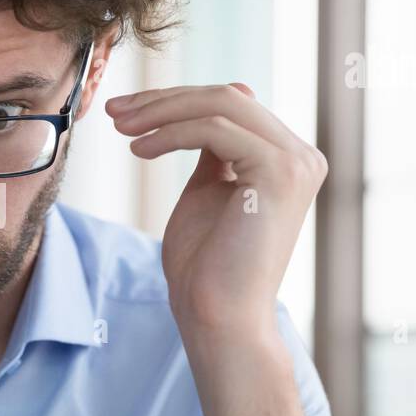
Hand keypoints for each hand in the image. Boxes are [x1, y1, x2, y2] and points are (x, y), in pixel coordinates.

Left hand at [106, 83, 325, 334]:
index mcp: (286, 159)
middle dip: (163, 100)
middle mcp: (301, 156)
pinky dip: (170, 134)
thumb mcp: (207, 192)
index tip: (126, 109)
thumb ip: (212, 151)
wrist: (219, 318)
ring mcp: (296, 162)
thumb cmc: (206, 267)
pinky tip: (140, 150)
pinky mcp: (280, 172)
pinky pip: (215, 129)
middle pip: (225, 98)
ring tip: (120, 128)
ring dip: (160, 112)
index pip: (231, 105)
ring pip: (220, 105)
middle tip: (114, 110)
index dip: (175, 100)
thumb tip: (200, 111)